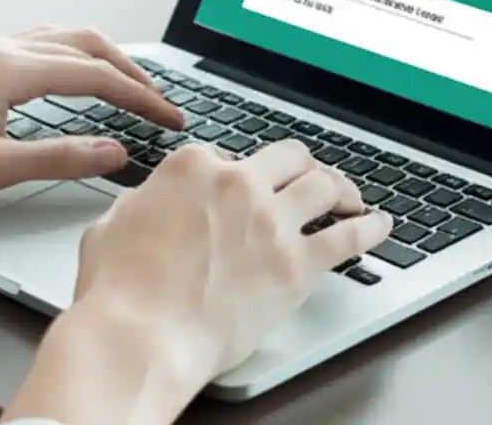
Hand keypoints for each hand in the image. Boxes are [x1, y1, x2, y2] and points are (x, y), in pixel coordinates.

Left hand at [0, 26, 182, 205]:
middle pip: (89, 45)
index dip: (142, 99)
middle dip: (132, 71)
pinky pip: (40, 43)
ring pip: (64, 37)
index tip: (169, 117)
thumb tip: (113, 151)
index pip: (98, 77)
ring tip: (129, 83)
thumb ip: (62, 158)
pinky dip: (74, 55)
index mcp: (12, 70)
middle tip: (159, 101)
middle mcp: (2, 50)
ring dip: (104, 57)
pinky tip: (73, 75)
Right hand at [0, 140, 393, 424]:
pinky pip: (348, 237)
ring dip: (342, 188)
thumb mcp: (112, 225)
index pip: (232, 156)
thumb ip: (145, 203)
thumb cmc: (118, 292)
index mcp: (194, 168)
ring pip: (324, 186)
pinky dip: (370, 228)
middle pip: (290, 158)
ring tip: (351, 196)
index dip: (241, 173)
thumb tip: (152, 203)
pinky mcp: (297, 264)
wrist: (140, 335)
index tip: (247, 186)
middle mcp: (240, 185)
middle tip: (311, 176)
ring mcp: (273, 222)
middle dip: (303, 166)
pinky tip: (380, 225)